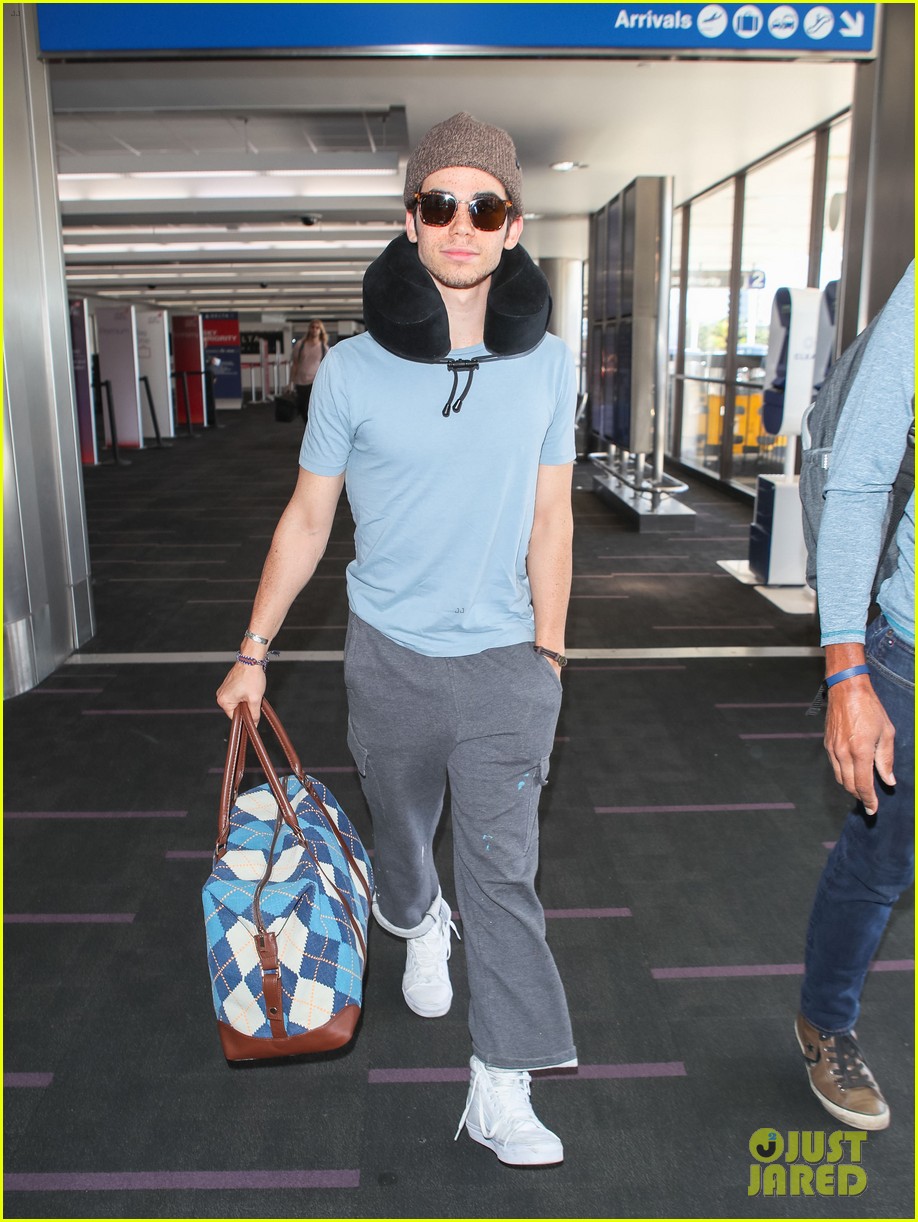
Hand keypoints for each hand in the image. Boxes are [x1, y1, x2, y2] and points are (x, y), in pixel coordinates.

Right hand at [216, 660, 265, 723]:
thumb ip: (254, 714)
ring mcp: (224, 689)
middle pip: (236, 709)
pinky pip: (237, 694)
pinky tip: (249, 687)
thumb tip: (254, 724)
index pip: (234, 717)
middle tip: (253, 697)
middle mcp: (221, 695)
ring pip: (237, 702)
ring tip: (251, 691)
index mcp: (224, 701)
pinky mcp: (228, 684)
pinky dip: (244, 693)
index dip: (245, 716)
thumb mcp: (255, 699)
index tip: (252, 711)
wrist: (251, 659)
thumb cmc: (251, 676)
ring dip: (246, 699)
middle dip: (246, 706)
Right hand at [824, 677, 895, 814]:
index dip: (869, 800)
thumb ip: (886, 759)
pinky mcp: (827, 744)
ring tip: (862, 790)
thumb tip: (889, 780)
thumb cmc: (870, 709)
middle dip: (860, 796)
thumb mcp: (886, 733)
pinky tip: (853, 772)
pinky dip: (843, 774)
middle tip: (870, 803)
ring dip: (851, 786)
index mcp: (860, 751)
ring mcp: (833, 749)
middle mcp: (843, 753)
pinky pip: (835, 766)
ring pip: (840, 778)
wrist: (846, 690)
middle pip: (849, 785)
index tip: (873, 810)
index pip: (863, 785)